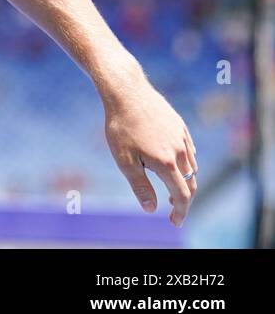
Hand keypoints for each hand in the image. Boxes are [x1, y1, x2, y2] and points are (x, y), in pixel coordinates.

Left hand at [103, 76, 196, 225]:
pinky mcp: (180, 126)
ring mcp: (182, 137)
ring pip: (191, 166)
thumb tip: (151, 209)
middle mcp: (180, 151)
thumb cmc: (121, 127)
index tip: (175, 222)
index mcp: (167, 162)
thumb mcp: (124, 160)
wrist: (127, 92)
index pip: (182, 195)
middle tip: (172, 209)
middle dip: (184, 199)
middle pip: (190, 182)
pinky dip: (186, 162)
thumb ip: (140, 186)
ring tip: (172, 188)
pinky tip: (176, 163)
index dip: (180, 211)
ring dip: (185, 180)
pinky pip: (189, 150)